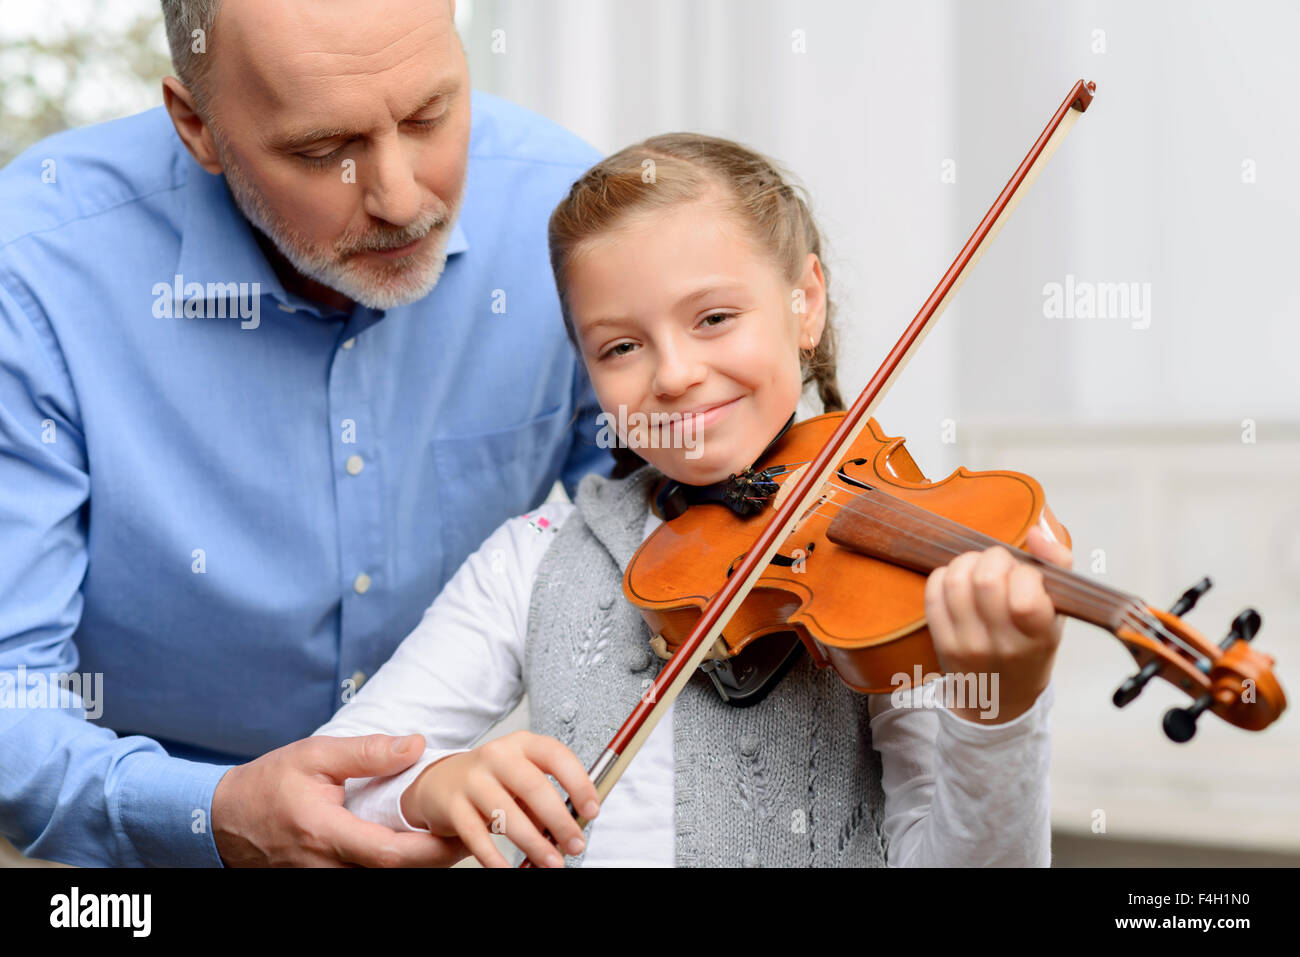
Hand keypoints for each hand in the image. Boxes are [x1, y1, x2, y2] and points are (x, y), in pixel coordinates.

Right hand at [212, 733, 466, 866]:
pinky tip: (417, 845)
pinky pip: (368, 876)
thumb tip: (415, 745)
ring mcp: (325, 879)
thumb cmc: (266, 786)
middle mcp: (327, 866)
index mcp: (327, 834)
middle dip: (437, 858)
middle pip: (396, 873)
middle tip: (472, 832)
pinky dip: (397, 863)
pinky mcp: (326, 879)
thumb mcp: (315, 756)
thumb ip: (366, 752)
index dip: (433, 849)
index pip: (391, 854)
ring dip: (419, 861)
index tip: (464, 833)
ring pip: (384, 878)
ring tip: (452, 835)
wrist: (222, 820)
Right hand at [401, 730, 600, 868]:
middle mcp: (497, 756)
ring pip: (506, 814)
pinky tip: (509, 870)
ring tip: (552, 863)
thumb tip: (570, 829)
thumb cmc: (495, 781)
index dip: (579, 783)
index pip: (556, 756)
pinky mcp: (452, 805)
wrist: (441, 782)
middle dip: (559, 820)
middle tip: (576, 845)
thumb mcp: (522, 779)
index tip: (592, 810)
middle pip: (533, 787)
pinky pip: (476, 836)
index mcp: (523, 744)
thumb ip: (545, 799)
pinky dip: (495, 858)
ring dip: (533, 843)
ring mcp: (472, 779)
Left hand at [924, 525, 1072, 724]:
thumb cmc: (1034, 645)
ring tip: (979, 568)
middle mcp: (1000, 643)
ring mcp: (966, 643)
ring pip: (955, 580)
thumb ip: (1057, 564)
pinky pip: (933, 591)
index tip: (1028, 577)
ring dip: (967, 562)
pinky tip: (960, 581)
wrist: (1002, 695)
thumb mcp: (1060, 611)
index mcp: (1037, 636)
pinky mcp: (941, 640)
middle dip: (994, 558)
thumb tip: (1037, 529)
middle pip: (985, 580)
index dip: (1025, 573)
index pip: (1025, 596)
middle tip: (1001, 565)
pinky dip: (945, 574)